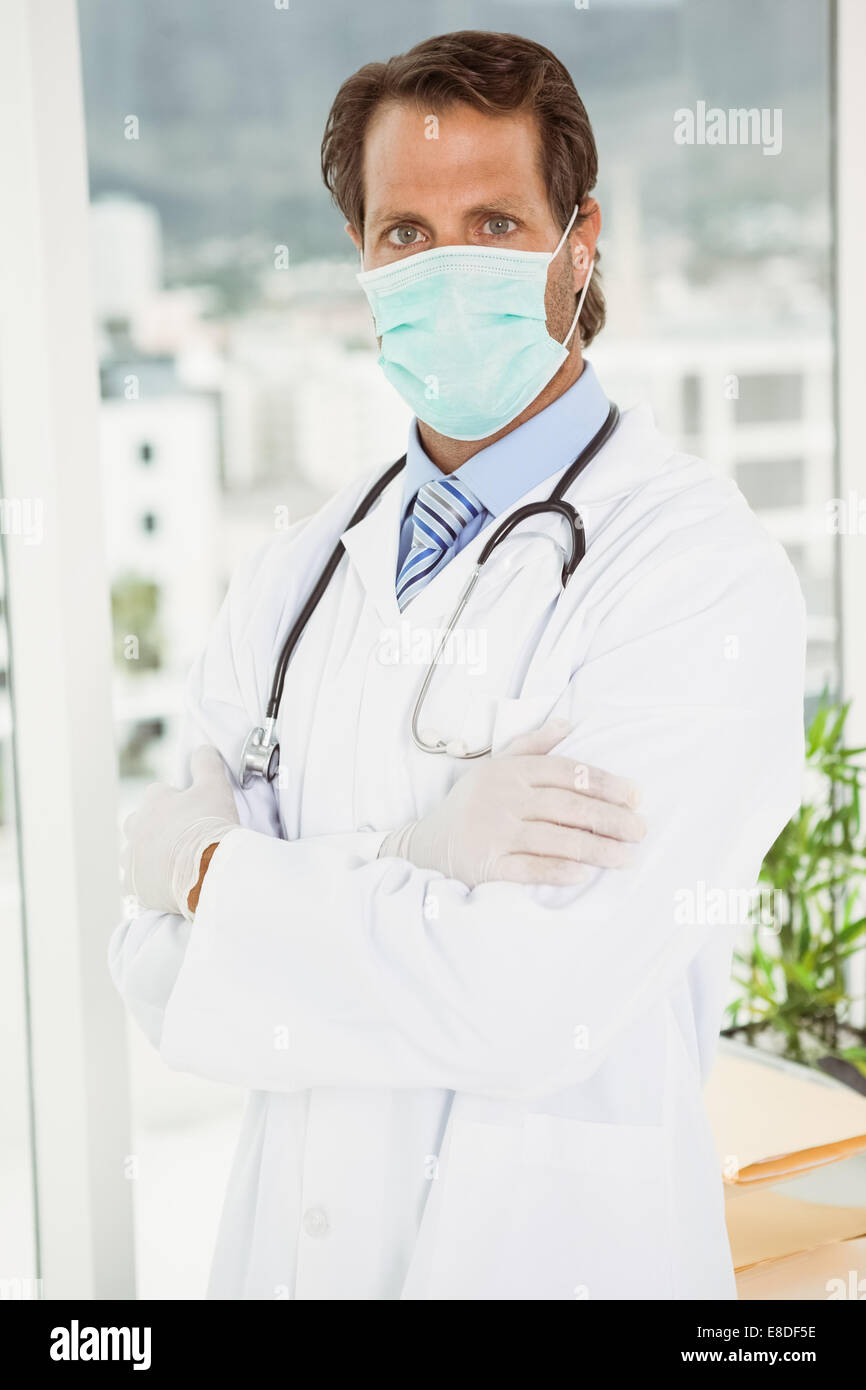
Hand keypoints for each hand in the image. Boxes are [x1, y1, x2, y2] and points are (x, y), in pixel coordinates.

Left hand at [121, 745, 239, 918]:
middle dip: (158, 829)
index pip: (160, 795)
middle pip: (142, 823)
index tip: (195, 816)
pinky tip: (166, 883)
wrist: (207, 872)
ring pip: (137, 853)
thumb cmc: (211, 828)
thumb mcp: (215, 787)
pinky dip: (147, 882)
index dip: (180, 804)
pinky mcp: (133, 885)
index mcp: (154, 801)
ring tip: (177, 865)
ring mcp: (132, 857)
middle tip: (184, 841)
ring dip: (151, 856)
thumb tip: (203, 749)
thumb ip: (207, 764)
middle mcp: (136, 827)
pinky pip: (136, 882)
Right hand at [379, 719, 645, 887]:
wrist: (425, 844)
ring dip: (596, 849)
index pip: (568, 772)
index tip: (635, 796)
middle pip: (569, 806)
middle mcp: (504, 798)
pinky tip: (583, 875)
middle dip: (611, 818)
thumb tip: (567, 723)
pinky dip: (557, 870)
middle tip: (641, 830)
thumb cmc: (471, 804)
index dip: (605, 783)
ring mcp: (494, 831)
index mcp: (511, 771)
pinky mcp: (486, 864)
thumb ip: (531, 746)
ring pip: (556, 839)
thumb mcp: (495, 766)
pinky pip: (528, 867)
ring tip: (626, 858)